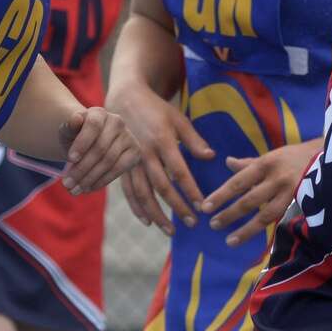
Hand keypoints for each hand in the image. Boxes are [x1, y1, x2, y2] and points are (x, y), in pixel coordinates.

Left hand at [56, 107, 139, 194]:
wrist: (89, 143)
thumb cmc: (75, 136)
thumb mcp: (67, 131)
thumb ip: (69, 126)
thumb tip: (76, 118)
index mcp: (99, 113)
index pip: (93, 126)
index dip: (82, 143)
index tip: (70, 159)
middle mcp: (117, 122)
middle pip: (100, 148)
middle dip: (82, 168)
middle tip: (67, 184)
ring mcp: (128, 137)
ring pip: (109, 162)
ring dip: (90, 178)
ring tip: (74, 189)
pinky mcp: (135, 152)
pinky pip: (119, 170)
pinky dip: (102, 181)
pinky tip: (88, 188)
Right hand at [106, 83, 214, 235]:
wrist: (125, 100)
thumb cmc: (156, 110)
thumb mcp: (178, 118)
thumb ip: (193, 139)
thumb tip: (211, 157)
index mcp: (162, 141)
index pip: (179, 171)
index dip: (191, 190)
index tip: (203, 205)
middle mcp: (145, 153)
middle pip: (161, 187)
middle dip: (177, 207)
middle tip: (192, 223)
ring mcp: (130, 161)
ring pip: (143, 194)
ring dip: (157, 214)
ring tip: (170, 231)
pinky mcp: (120, 165)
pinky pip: (128, 191)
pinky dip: (137, 208)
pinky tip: (148, 221)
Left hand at [200, 141, 320, 247]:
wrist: (326, 157)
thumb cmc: (293, 157)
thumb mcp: (271, 155)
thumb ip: (249, 163)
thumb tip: (227, 162)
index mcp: (266, 163)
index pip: (238, 182)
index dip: (221, 195)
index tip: (205, 207)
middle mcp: (276, 178)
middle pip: (249, 200)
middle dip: (230, 214)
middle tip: (213, 224)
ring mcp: (289, 193)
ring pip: (265, 215)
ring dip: (246, 230)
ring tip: (230, 241)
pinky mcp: (300, 204)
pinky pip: (280, 219)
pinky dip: (266, 230)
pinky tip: (255, 239)